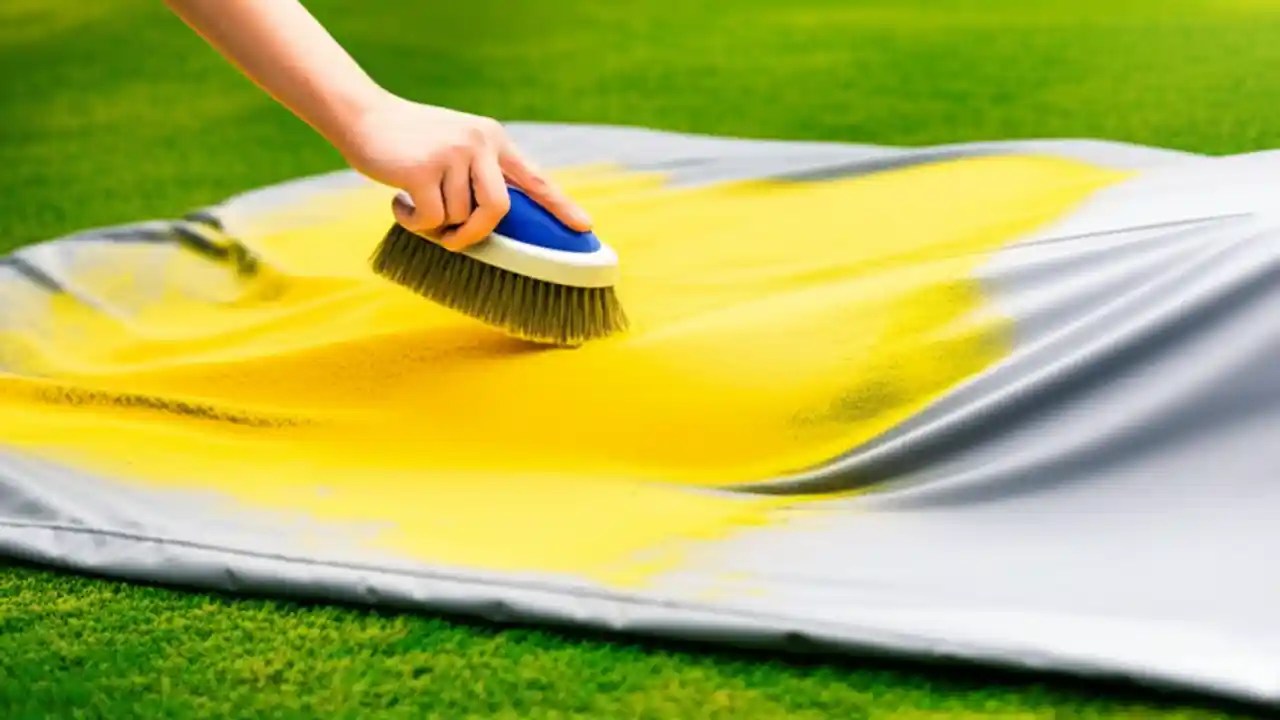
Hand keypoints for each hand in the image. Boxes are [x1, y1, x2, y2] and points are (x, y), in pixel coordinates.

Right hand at [338, 94, 592, 250]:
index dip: (560, 206)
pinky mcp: (423, 168)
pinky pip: (431, 218)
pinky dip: (414, 222)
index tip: (584, 227)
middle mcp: (479, 142)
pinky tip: (398, 202)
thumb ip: (478, 175)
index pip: (534, 177)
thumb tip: (494, 224)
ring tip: (413, 201)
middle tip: (453, 239)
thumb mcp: (455, 147)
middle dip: (476, 233)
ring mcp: (452, 153)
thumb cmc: (409, 142)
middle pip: (499, 209)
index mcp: (492, 138)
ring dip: (434, 223)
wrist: (362, 116)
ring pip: (458, 217)